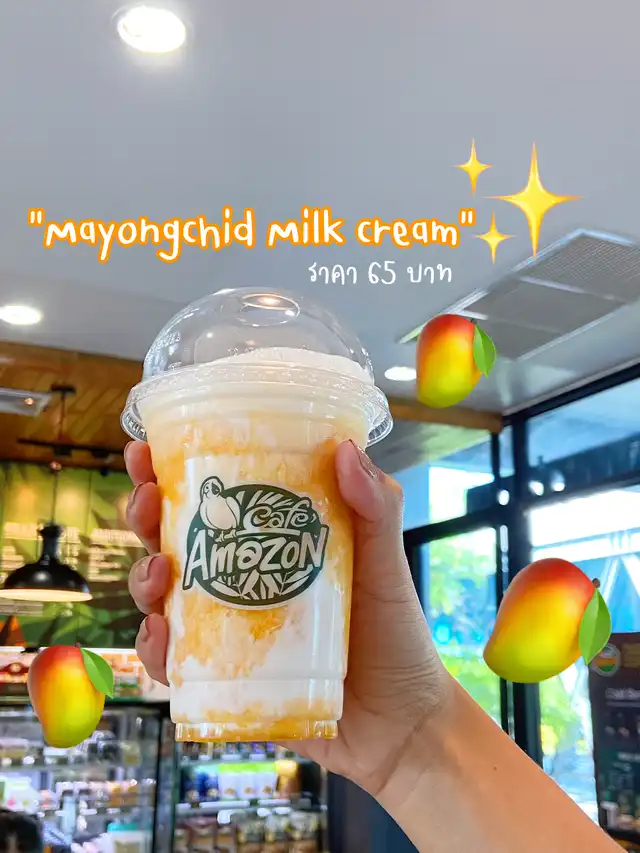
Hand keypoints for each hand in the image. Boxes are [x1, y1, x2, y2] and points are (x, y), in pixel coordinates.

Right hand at [125, 439, 450, 795]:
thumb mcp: (387, 563)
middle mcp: (243, 579)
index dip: (175, 471)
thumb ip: (375, 508)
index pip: (219, 497)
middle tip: (145, 500)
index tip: (147, 450)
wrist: (402, 723)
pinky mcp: (226, 677)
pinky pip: (176, 662)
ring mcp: (231, 628)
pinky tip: (161, 636)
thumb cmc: (396, 634)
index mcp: (274, 542)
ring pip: (165, 596)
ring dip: (144, 577)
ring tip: (160, 572)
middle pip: (176, 539)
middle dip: (147, 515)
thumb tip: (344, 449)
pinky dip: (156, 649)